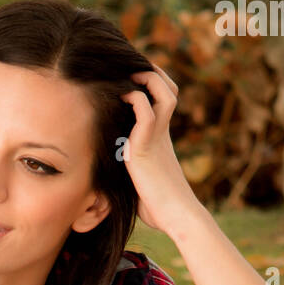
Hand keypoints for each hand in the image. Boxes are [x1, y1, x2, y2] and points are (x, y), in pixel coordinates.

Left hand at [120, 64, 202, 236]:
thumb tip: (106, 177)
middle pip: (168, 89)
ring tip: (130, 75)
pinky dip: (135, 100)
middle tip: (129, 67)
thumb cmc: (159, 208)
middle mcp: (163, 133)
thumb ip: (128, 170)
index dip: (151, 84)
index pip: (163, 99)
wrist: (176, 217)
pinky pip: (146, 112)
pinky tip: (121, 98)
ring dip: (150, 79)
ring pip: (164, 93)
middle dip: (152, 73)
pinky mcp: (147, 147)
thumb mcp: (140, 182)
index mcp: (161, 138)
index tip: (129, 77)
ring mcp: (158, 138)